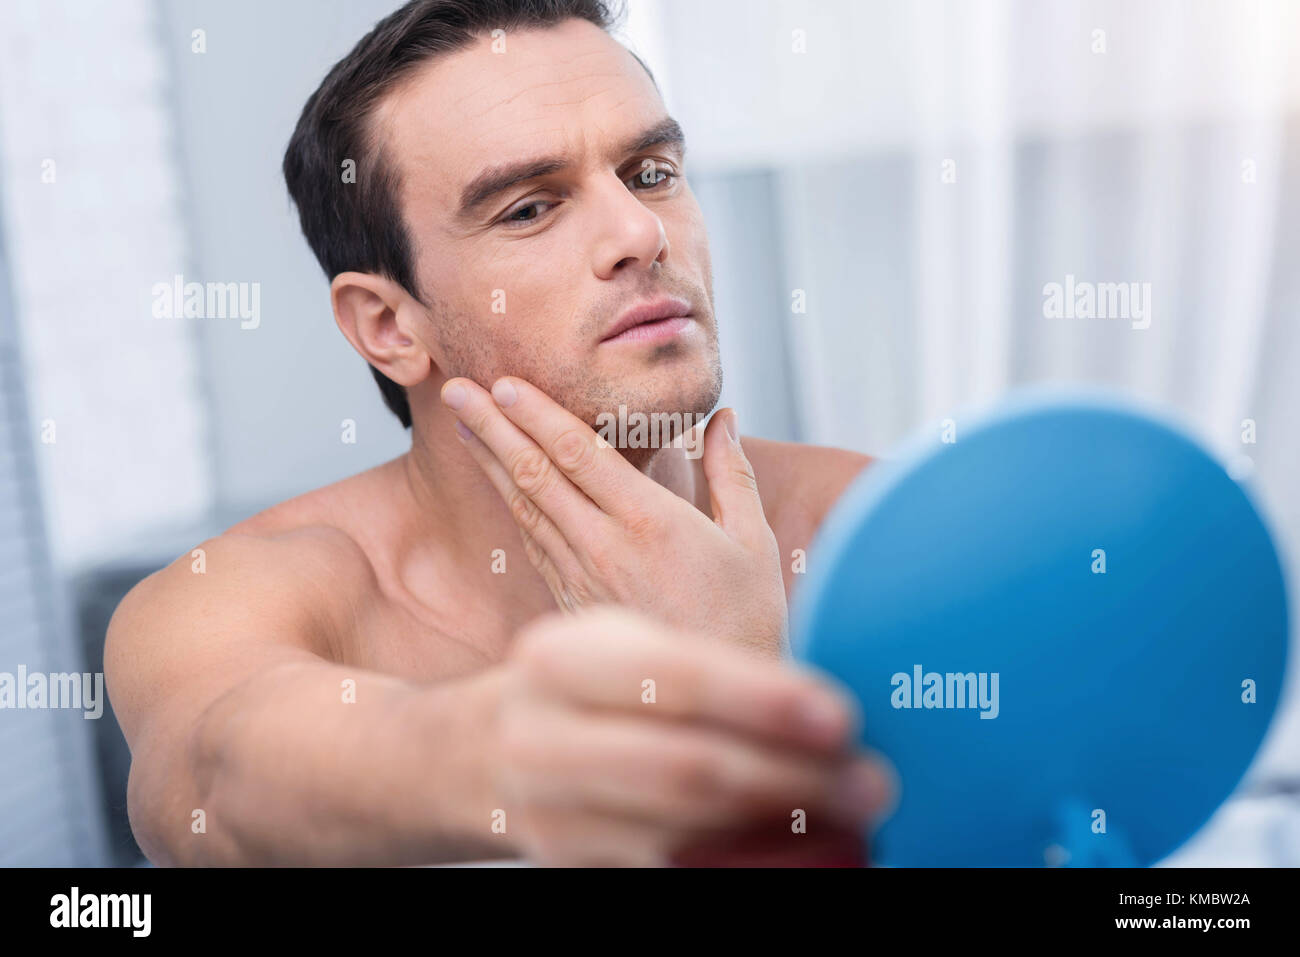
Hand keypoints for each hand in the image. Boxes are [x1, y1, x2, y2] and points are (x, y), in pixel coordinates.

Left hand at [441, 375, 788, 657]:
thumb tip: (724, 418)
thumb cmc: (748, 623)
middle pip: (535, 474)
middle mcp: (605, 546)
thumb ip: (732, 474)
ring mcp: (582, 577)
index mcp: (650, 521)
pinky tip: (500, 485)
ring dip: (491, 462)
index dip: (536, 413)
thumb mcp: (754, 543)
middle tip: (456, 390)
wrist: (713, 709)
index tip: (503, 382)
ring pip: (525, 508)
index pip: (577, 452)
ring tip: (464, 426)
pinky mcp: (573, 603)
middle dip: (493, 426)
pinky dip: (514, 507)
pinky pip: (535, 544)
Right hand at [485, 607, 895, 866]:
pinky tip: (800, 860)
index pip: (675, 680)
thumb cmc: (587, 688)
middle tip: (870, 783)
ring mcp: (554, 818)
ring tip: (853, 828)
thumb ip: (708, 670)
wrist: (484, 753)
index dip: (764, 702)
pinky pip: (673, 877)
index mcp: (563, 661)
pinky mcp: (575, 870)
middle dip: (791, 781)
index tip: (842, 717)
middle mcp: (546, 740)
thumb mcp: (623, 648)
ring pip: (684, 840)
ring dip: (782, 838)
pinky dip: (746, 870)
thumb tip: (828, 705)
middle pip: (685, 770)